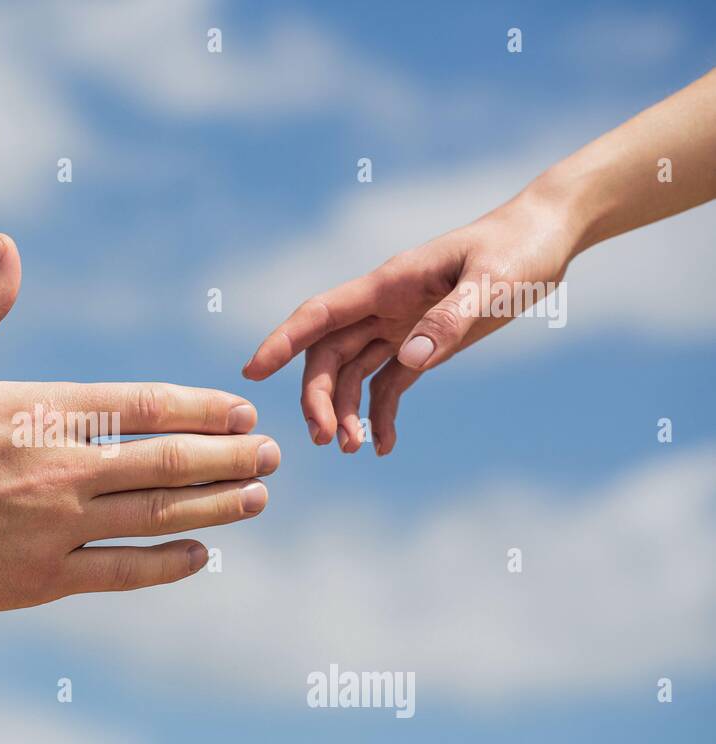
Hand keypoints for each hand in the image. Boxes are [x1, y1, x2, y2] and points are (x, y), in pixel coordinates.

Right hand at [0, 234, 280, 614]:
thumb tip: (4, 243)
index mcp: (42, 412)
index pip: (146, 407)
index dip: (204, 410)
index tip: (242, 413)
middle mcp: (62, 469)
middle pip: (170, 462)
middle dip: (231, 457)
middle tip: (274, 454)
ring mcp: (57, 528)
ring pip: (158, 516)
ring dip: (217, 505)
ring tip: (257, 498)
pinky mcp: (42, 578)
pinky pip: (123, 572)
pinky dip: (169, 563)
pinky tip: (202, 555)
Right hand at [241, 191, 574, 454]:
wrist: (547, 237)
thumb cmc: (521, 249)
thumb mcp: (494, 283)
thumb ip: (450, 319)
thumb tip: (410, 359)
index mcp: (388, 284)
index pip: (319, 315)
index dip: (282, 342)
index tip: (252, 372)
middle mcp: (383, 306)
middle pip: (328, 355)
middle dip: (318, 398)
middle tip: (325, 440)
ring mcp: (400, 326)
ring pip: (352, 373)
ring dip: (345, 412)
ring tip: (351, 449)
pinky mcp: (424, 344)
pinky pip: (388, 384)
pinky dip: (381, 415)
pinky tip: (385, 446)